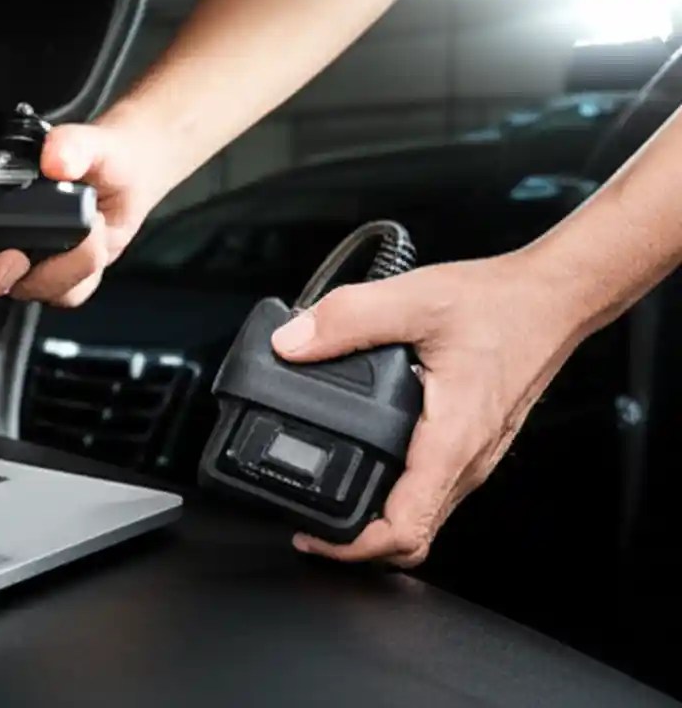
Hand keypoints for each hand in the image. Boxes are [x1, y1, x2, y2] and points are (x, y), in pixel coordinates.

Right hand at [0, 118, 164, 306]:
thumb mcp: (87, 142)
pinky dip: (81, 275)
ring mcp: (32, 263)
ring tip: (85, 233)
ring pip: (29, 290)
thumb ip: (70, 143)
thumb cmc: (96, 155)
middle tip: (19, 258)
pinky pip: (64, 295)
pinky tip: (94, 246)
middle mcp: (4, 240)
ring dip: (58, 270)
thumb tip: (55, 158)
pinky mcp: (62, 278)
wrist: (128, 173)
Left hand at [270, 250, 585, 567]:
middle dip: (356, 544)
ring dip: (376, 522)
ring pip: (422, 517)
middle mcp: (466, 461)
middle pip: (411, 538)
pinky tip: (367, 469)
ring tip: (329, 502)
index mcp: (451, 439)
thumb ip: (347, 319)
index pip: (405, 529)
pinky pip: (431, 491)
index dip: (353, 546)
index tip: (312, 535)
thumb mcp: (414, 300)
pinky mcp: (472, 446)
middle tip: (309, 526)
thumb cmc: (502, 305)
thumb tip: (291, 343)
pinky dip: (395, 496)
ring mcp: (472, 458)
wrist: (554, 299)